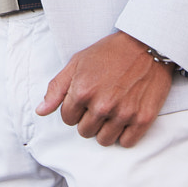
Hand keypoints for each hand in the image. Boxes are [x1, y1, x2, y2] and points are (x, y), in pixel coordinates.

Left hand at [35, 31, 173, 147]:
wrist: (146, 44)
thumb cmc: (110, 52)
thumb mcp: (77, 62)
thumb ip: (56, 88)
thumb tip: (41, 111)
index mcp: (82, 91)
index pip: (67, 119)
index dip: (75, 109)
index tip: (86, 99)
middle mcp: (102, 105)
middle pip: (85, 132)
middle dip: (89, 120)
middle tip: (101, 103)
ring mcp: (123, 113)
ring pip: (104, 140)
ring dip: (106, 129)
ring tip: (113, 110)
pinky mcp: (143, 118)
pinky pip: (127, 142)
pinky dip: (125, 134)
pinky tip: (126, 118)